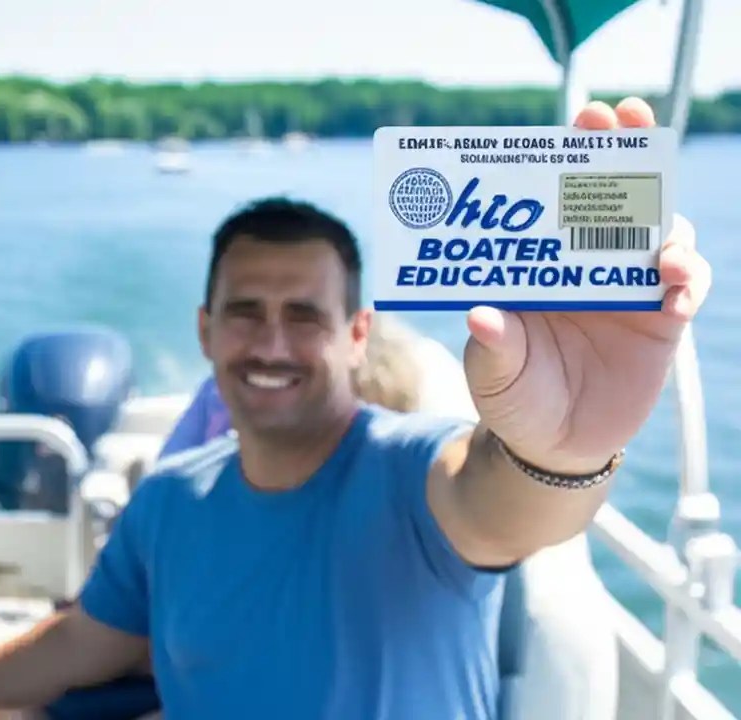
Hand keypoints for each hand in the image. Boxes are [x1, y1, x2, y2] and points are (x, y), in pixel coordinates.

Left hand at [463, 97, 711, 472]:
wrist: (551, 445)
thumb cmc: (512, 395)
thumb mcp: (492, 371)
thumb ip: (492, 344)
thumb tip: (481, 315)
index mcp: (539, 261)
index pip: (557, 192)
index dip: (573, 151)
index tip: (582, 117)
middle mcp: (586, 262)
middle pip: (616, 192)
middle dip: (625, 149)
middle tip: (625, 116)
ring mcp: (627, 286)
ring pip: (659, 229)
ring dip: (663, 218)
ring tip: (655, 244)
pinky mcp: (661, 319)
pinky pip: (686, 284)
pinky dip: (687, 279)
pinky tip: (672, 289)